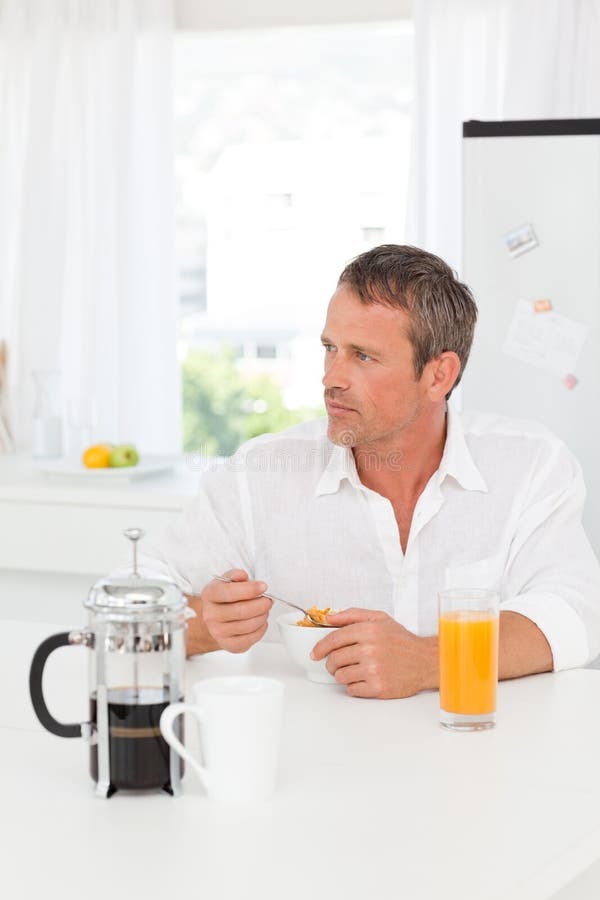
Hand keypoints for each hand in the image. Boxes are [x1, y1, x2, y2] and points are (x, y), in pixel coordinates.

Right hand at [200, 569, 271, 652]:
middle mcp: (210, 615)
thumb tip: (242, 576)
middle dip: (260, 604)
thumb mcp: (227, 581)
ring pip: (248, 626)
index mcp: (209, 595)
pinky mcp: (228, 644)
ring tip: (264, 610)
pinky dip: (261, 630)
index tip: (263, 586)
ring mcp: (217, 632)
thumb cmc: (226, 597)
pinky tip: (260, 621)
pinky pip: (250, 639)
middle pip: (241, 611)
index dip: (249, 589)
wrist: (217, 616)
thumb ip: (235, 575)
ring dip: (262, 616)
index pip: (229, 592)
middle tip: (268, 600)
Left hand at [310, 608, 437, 698]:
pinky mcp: (379, 687)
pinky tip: (363, 680)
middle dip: (331, 663)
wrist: (426, 661)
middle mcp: (370, 649)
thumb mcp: (380, 618)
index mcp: (369, 630)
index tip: (315, 653)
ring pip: (341, 676)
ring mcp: (374, 670)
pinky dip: (354, 686)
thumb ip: (352, 615)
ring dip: (342, 675)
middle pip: (334, 660)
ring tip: (354, 671)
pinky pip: (352, 690)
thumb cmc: (402, 641)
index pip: (333, 639)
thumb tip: (328, 618)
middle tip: (335, 664)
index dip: (320, 647)